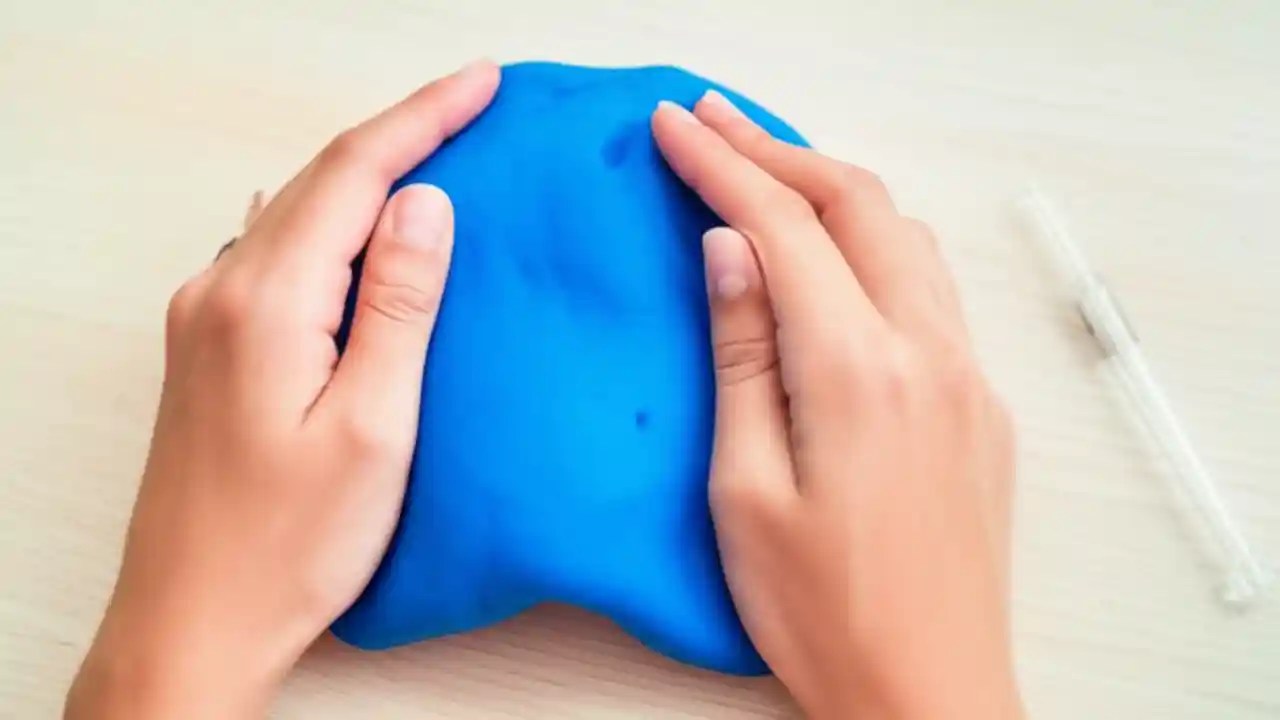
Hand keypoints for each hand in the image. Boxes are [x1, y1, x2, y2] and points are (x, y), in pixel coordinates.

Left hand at [65, 61, 499, 718]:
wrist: (192, 620)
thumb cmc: (290, 544)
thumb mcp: (374, 428)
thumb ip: (399, 306)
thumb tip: (425, 204)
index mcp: (265, 302)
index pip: (356, 174)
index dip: (425, 117)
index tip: (484, 83)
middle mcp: (220, 291)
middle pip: (321, 179)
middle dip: (401, 131)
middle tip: (473, 103)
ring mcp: (204, 316)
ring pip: (296, 210)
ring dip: (365, 172)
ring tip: (433, 150)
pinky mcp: (207, 346)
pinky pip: (275, 251)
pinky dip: (331, 220)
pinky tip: (358, 226)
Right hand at [652, 93, 1019, 718]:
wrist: (929, 691)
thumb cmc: (823, 614)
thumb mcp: (745, 491)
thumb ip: (742, 357)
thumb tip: (730, 252)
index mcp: (857, 371)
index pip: (782, 227)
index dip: (720, 166)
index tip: (672, 129)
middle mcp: (928, 353)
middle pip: (855, 204)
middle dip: (777, 148)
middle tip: (712, 120)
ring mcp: (966, 376)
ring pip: (903, 235)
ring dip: (834, 185)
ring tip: (769, 166)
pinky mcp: (981, 405)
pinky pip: (930, 285)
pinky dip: (876, 238)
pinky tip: (840, 250)